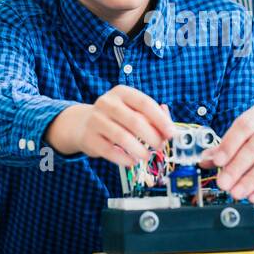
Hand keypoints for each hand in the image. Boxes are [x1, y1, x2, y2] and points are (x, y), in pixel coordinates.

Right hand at [47, 86, 174, 167]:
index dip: (161, 119)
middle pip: (135, 121)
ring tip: (146, 155)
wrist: (82, 123)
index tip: (171, 133)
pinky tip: (132, 161)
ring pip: (122, 137)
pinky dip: (124, 159)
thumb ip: (153, 117)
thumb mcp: (132, 110)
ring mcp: (96, 120)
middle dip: (152, 137)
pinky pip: (109, 151)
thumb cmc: (116, 117)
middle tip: (160, 146)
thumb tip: (170, 129)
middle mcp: (107, 103)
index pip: (145, 103)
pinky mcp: (89, 138)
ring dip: (139, 149)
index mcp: (122, 92)